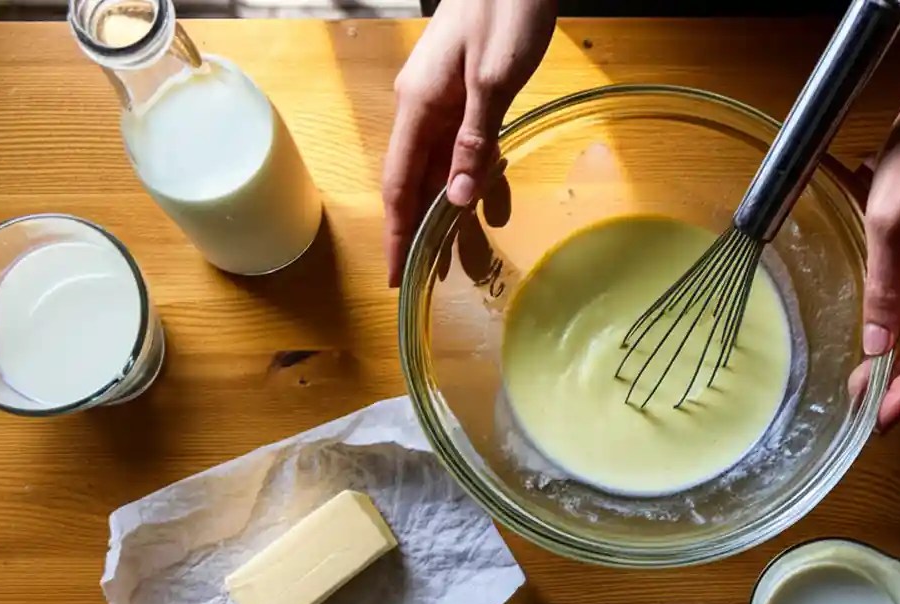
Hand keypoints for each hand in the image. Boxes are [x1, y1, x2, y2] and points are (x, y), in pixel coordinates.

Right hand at [382, 0, 555, 286]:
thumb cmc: (504, 9)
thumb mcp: (494, 78)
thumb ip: (476, 139)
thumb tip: (460, 200)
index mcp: (420, 105)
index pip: (400, 185)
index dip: (398, 233)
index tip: (395, 277)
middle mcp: (424, 107)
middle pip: (418, 183)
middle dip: (422, 233)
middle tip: (428, 280)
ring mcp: (445, 100)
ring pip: (443, 169)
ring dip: (454, 212)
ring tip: (464, 258)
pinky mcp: (468, 93)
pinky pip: (466, 147)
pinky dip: (478, 177)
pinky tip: (493, 203)